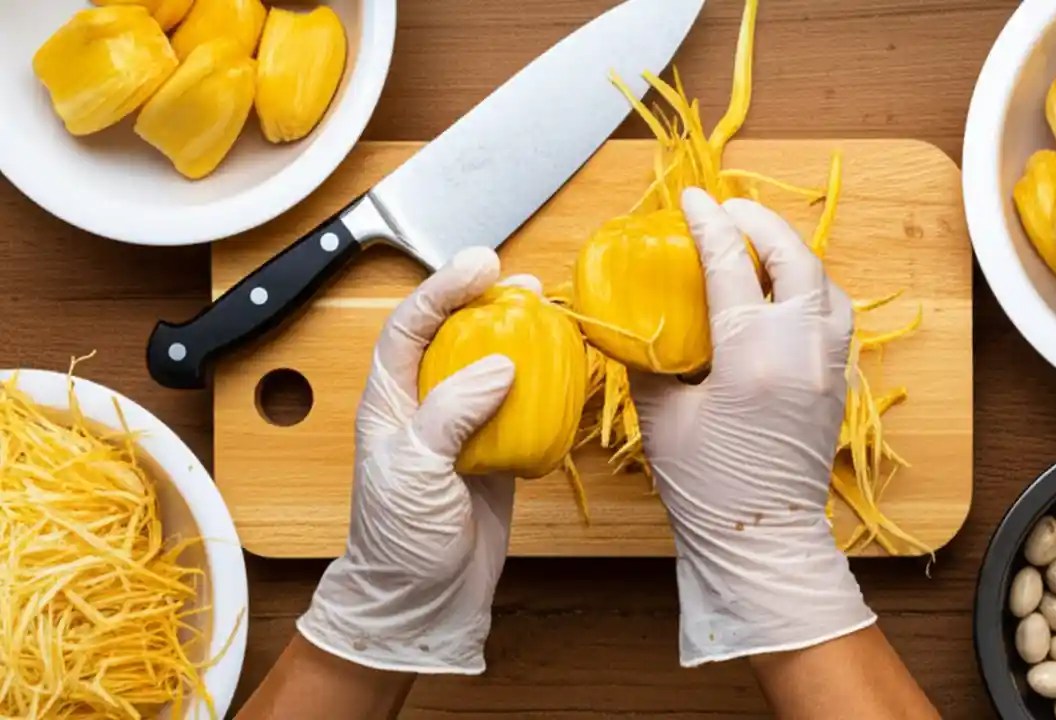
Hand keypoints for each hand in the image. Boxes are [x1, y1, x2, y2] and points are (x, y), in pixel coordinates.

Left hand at [297, 247, 525, 674]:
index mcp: (390, 402)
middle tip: (523, 282)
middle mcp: (425, 405)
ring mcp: (462, 427)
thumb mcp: (415, 472)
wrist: (423, 601)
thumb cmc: (400, 541)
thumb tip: (500, 364)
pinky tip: (562, 368)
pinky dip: (542, 384)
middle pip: (452, 336)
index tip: (479, 264)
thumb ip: (452, 414)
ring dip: (518, 337)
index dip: (440, 290)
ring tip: (548, 312)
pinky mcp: (495, 450)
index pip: (409, 328)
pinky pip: (519, 405)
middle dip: (483, 302)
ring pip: (489, 365)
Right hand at [631, 188, 875, 667]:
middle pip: (795, 258)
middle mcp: (801, 351)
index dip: (708, 223)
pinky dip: (813, 292)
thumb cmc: (705, 488)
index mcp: (752, 355)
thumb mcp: (662, 420)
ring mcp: (828, 368)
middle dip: (761, 223)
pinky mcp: (837, 387)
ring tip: (760, 246)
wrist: (762, 543)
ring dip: (794, 254)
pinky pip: (835, 318)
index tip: (691, 199)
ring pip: (827, 285)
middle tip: (729, 210)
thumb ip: (652, 364)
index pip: (731, 264)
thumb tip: (638, 328)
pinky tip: (786, 296)